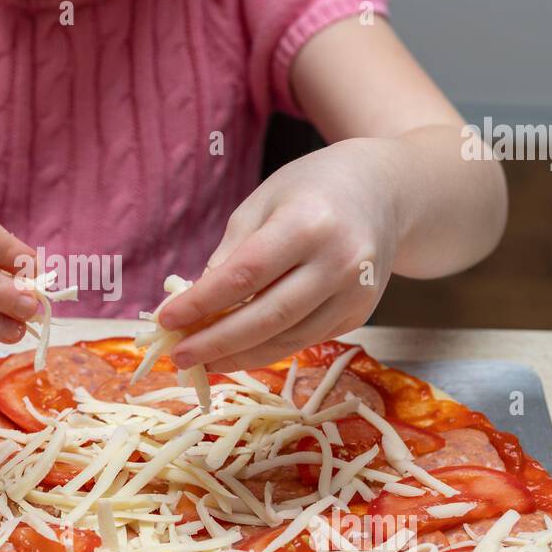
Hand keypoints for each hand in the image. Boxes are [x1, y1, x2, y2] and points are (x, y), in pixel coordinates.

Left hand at [159, 138, 404, 371]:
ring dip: (239, 356)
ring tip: (202, 360)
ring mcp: (355, 293)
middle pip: (267, 316)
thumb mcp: (262, 203)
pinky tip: (237, 351)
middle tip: (178, 356)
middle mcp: (339, 261)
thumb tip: (194, 306)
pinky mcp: (360, 313)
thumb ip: (230, 253)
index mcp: (308, 223)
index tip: (167, 319)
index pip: (245, 274)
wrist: (384, 192)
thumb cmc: (311, 191)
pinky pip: (305, 340)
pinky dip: (267, 350)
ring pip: (288, 339)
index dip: (202, 303)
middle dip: (216, 342)